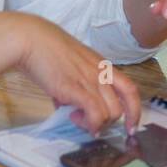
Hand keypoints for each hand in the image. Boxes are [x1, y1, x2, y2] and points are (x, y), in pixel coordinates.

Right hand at [15, 15, 141, 134]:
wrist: (31, 40)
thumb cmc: (46, 50)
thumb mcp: (70, 66)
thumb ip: (75, 86)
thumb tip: (67, 106)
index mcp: (103, 66)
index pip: (130, 89)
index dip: (134, 110)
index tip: (131, 126)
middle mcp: (102, 74)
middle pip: (120, 107)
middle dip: (107, 122)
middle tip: (88, 123)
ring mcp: (91, 80)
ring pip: (110, 114)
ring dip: (95, 124)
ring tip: (75, 117)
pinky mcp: (76, 89)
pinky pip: (95, 114)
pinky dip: (89, 123)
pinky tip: (74, 118)